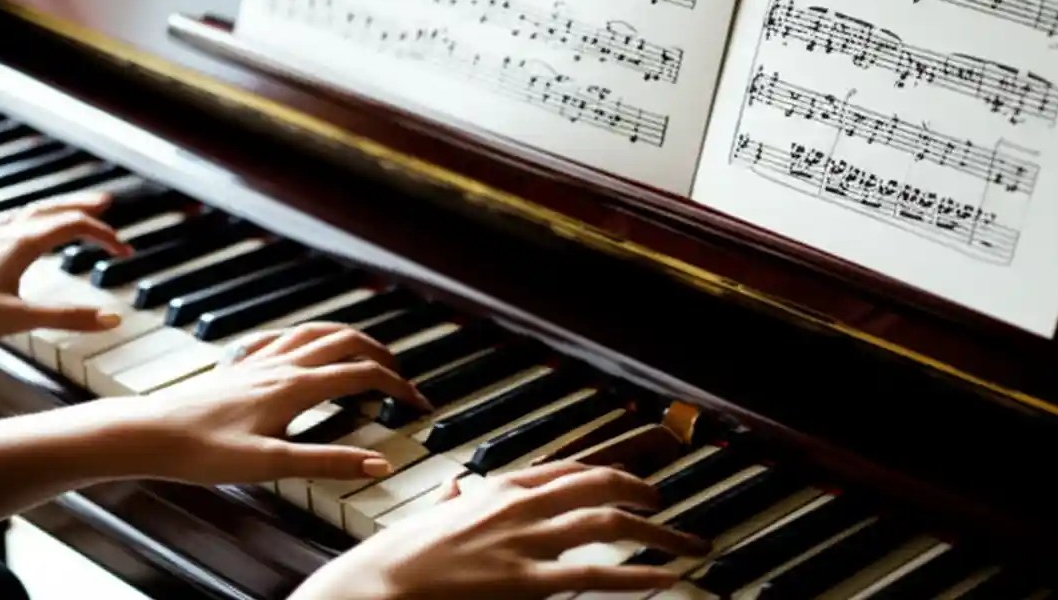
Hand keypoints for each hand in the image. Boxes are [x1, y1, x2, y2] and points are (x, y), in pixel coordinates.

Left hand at [0, 192, 130, 340]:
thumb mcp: (18, 320)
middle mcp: (2, 235)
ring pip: (26, 213)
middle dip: (81, 205)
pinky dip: (26, 221)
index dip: (104, 235)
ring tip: (68, 212)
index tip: (124, 251)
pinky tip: (19, 233)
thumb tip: (112, 320)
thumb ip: (68, 318)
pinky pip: (5, 224)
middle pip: (50, 208)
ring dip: (54, 209)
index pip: (73, 226)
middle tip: (104, 203)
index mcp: (20, 244)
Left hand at [123, 323, 433, 484]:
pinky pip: (283, 336)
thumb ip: (328, 462)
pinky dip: (307, 335)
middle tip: (402, 375)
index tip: (418, 403)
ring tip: (367, 349)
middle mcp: (282, 365)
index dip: (398, 387)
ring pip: (317, 330)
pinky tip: (301, 345)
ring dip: (350, 335)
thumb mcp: (270, 465)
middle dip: (383, 353)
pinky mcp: (240, 366)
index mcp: (296, 386)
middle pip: (347, 341)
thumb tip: (378, 463)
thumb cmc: (201, 451)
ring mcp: (260, 361)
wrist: (147, 433)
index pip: (363, 375)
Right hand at [290, 462, 710, 599]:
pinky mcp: (525, 582)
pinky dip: (636, 574)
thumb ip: (451, 499)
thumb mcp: (427, 515)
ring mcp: (525, 542)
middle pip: (598, 485)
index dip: (608, 473)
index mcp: (497, 487)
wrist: (374, 587)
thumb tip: (457, 486)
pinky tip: (663, 578)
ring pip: (607, 522)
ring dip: (655, 531)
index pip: (568, 469)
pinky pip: (594, 573)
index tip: (632, 481)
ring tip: (684, 544)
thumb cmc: (394, 557)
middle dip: (641, 491)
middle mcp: (518, 505)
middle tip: (666, 504)